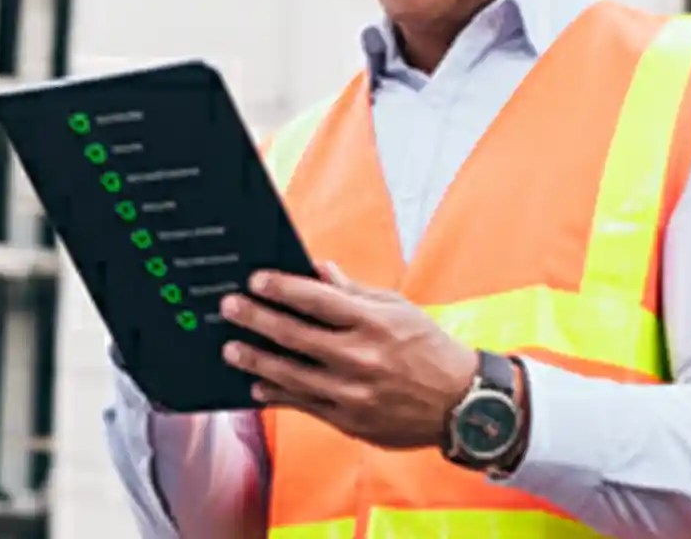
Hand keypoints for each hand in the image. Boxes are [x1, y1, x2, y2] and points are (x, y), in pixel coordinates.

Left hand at [219, 262, 478, 449]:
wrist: (461, 404)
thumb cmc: (428, 348)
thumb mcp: (398, 309)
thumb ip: (354, 291)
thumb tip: (317, 268)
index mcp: (374, 322)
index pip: (318, 299)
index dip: (282, 288)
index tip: (255, 280)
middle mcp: (361, 357)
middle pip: (296, 335)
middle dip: (256, 319)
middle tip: (229, 307)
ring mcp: (353, 393)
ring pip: (292, 374)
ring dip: (256, 360)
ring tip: (231, 348)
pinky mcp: (350, 421)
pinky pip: (303, 405)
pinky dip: (276, 394)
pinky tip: (257, 386)